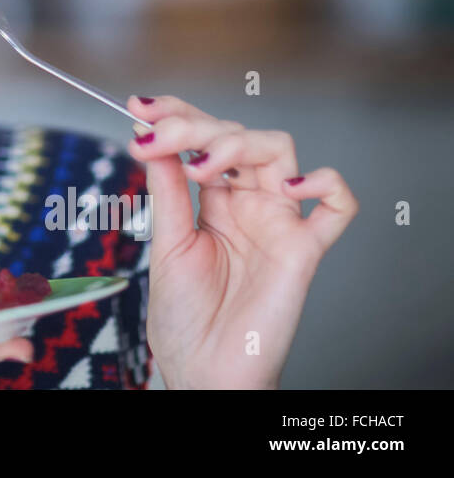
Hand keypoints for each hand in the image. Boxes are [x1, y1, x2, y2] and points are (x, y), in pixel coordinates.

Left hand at [126, 95, 357, 388]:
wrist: (202, 371)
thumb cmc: (184, 318)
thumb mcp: (166, 243)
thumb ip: (166, 190)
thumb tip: (151, 136)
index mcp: (214, 199)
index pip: (203, 138)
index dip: (177, 115)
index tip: (138, 106)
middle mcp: (247, 203)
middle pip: (235, 136)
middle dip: (193, 127)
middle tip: (156, 136)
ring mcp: (278, 222)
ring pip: (278, 151)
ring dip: (236, 143)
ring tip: (199, 165)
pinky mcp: (304, 250)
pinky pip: (338, 206)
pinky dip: (324, 183)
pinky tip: (288, 186)